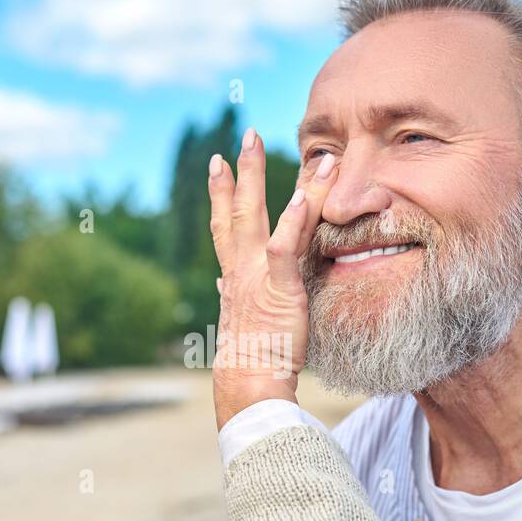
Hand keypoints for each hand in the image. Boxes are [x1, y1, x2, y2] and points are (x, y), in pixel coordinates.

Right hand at [207, 127, 338, 428]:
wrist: (248, 385)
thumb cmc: (250, 361)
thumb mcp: (242, 321)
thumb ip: (235, 295)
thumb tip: (223, 283)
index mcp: (235, 277)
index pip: (225, 227)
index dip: (222, 194)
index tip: (217, 164)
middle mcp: (242, 270)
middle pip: (238, 210)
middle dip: (242, 172)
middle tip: (245, 136)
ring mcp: (260, 276)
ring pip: (262, 218)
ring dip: (272, 181)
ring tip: (292, 151)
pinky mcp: (281, 288)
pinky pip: (286, 248)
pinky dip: (294, 220)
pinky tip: (303, 195)